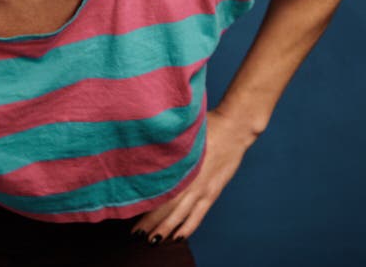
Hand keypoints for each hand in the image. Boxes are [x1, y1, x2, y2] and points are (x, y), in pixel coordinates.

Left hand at [129, 108, 259, 244]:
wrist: (235, 128)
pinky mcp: (213, 192)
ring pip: (181, 215)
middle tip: (136, 234)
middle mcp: (191, 181)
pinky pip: (198, 215)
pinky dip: (187, 228)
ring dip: (166, 229)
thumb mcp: (183, 133)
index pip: (158, 191)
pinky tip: (178, 237)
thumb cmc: (206, 124)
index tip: (130, 213)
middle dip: (151, 223)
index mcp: (181, 166)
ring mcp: (203, 189)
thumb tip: (147, 149)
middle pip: (166, 208)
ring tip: (153, 240)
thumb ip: (167, 145)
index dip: (145, 205)